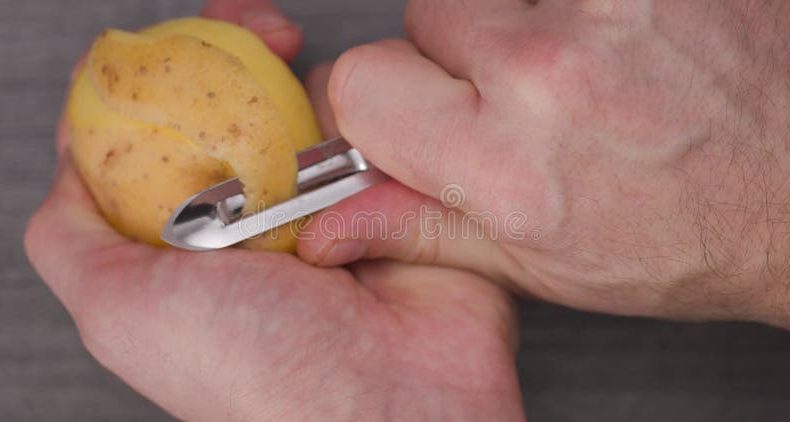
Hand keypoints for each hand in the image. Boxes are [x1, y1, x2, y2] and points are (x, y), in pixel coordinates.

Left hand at [24, 1, 524, 419]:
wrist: (396, 404)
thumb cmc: (259, 372)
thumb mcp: (122, 310)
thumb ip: (74, 235)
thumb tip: (75, 162)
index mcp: (195, 232)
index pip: (169, 120)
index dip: (169, 67)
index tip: (190, 40)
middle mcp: (261, 210)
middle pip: (240, 94)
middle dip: (245, 46)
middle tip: (268, 32)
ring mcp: (332, 197)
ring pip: (314, 97)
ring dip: (317, 85)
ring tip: (326, 129)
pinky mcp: (393, 192)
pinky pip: (381, 123)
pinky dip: (376, 117)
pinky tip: (371, 151)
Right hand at [298, 0, 789, 327]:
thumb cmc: (690, 237)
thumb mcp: (542, 265)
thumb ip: (422, 229)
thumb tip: (329, 221)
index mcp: (508, 167)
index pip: (360, 85)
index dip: (378, 104)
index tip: (410, 117)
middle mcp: (549, 74)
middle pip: (420, 19)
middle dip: (452, 63)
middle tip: (516, 104)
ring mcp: (604, 6)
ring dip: (509, 26)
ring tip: (571, 74)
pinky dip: (566, 6)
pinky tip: (607, 44)